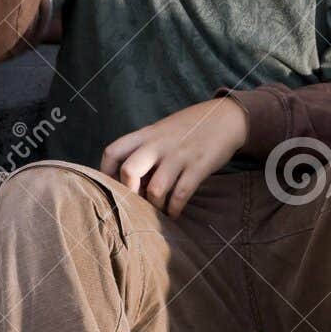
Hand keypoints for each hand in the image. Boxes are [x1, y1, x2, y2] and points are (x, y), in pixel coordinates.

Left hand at [100, 98, 248, 217]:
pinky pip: (181, 194)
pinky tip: (175, 213)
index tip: (110, 188)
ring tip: (158, 212)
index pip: (113, 151)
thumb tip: (127, 180)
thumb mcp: (162, 131)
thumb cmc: (188, 128)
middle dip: (128, 193)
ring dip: (155, 207)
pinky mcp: (199, 166)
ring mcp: (179, 155)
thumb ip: (144, 150)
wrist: (225, 117)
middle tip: (134, 204)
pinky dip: (175, 209)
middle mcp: (159, 144)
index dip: (105, 173)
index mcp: (147, 134)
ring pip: (156, 189)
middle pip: (129, 170)